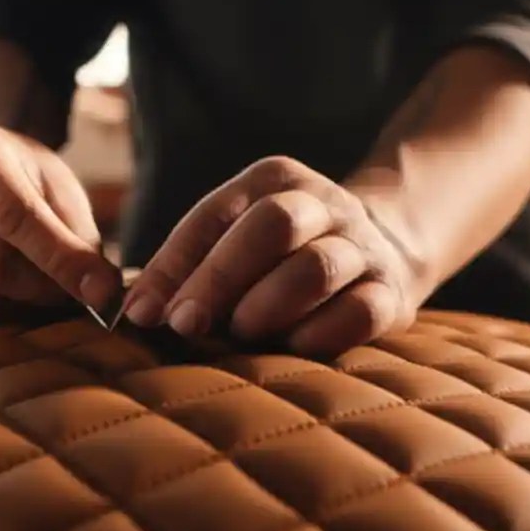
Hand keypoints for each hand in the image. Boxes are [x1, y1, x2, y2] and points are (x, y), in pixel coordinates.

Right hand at [0, 119, 120, 327]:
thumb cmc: (19, 178)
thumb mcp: (55, 187)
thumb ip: (79, 237)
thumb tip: (102, 296)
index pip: (12, 215)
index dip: (60, 258)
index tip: (101, 291)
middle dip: (43, 288)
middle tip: (72, 290)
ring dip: (19, 306)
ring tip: (39, 287)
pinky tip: (4, 292)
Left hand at [123, 156, 424, 356]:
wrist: (384, 248)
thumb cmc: (277, 258)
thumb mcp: (234, 242)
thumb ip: (188, 270)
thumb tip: (137, 313)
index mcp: (272, 181)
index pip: (214, 216)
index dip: (173, 266)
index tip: (141, 313)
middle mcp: (321, 205)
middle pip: (272, 225)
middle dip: (219, 277)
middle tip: (184, 324)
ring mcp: (360, 248)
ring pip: (317, 266)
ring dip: (268, 305)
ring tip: (240, 333)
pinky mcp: (391, 295)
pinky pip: (360, 313)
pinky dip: (321, 334)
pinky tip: (292, 349)